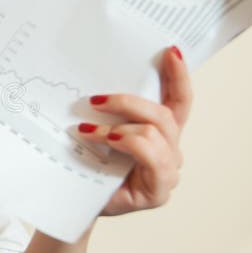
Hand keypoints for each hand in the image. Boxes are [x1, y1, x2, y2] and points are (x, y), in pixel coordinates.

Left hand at [77, 45, 192, 216]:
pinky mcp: (159, 191)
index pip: (178, 99)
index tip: (169, 51)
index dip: (178, 75)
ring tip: (86, 129)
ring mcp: (168, 171)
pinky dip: (127, 143)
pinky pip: (152, 157)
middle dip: (129, 102)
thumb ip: (109, 110)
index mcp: (161, 131)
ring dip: (117, 126)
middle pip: (164, 114)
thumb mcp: (98, 129)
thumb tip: (97, 81)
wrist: (73, 202)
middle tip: (96, 99)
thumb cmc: (87, 166)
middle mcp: (170, 149)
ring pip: (155, 133)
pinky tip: (105, 140)